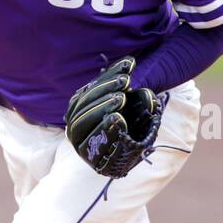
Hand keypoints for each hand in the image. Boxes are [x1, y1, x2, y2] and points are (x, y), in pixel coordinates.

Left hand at [65, 56, 165, 177]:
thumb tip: (147, 98)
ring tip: (126, 80)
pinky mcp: (79, 100)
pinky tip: (127, 66)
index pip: (91, 146)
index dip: (104, 132)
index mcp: (92, 156)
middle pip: (81, 122)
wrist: (132, 124)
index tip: (118, 118)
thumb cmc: (139, 135)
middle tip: (121, 97)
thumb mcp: (145, 132)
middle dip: (102, 107)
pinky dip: (107, 77)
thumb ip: (144, 120)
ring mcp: (75, 119)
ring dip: (104, 89)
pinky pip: (88, 87)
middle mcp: (78, 140)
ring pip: (82, 102)